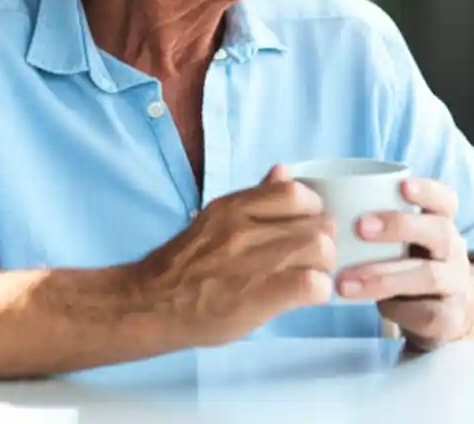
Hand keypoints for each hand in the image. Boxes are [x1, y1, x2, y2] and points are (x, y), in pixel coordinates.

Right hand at [131, 165, 335, 347]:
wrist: (149, 305)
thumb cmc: (185, 266)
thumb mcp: (216, 220)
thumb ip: (254, 199)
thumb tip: (283, 170)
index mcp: (234, 207)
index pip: (296, 192)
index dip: (312, 211)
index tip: (306, 228)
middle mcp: (243, 228)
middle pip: (316, 223)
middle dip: (324, 243)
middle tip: (314, 260)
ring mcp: (253, 262)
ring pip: (319, 250)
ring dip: (324, 267)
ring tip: (312, 277)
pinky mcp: (259, 295)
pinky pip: (311, 284)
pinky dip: (318, 291)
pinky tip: (307, 297)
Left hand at [336, 178, 470, 348]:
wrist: (439, 317)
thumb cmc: (404, 269)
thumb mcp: (398, 244)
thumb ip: (372, 223)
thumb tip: (313, 198)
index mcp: (442, 225)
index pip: (445, 201)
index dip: (427, 191)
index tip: (402, 185)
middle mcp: (454, 252)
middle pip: (439, 232)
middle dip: (399, 226)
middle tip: (359, 227)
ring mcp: (456, 285)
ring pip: (427, 275)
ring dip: (383, 276)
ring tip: (344, 282)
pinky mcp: (449, 318)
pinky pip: (426, 313)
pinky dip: (396, 309)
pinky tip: (376, 308)